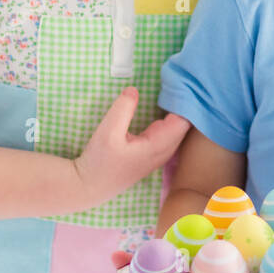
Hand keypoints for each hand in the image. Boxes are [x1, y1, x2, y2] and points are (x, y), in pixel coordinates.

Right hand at [75, 87, 189, 207]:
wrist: (89, 188)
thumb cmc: (99, 162)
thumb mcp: (108, 131)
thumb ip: (123, 108)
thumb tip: (134, 89)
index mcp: (158, 146)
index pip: (183, 122)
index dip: (182, 103)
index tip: (176, 85)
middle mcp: (164, 153)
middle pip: (184, 126)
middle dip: (181, 106)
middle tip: (174, 84)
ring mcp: (159, 156)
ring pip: (177, 131)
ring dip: (175, 114)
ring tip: (170, 93)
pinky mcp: (152, 156)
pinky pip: (169, 136)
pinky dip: (169, 122)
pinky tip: (162, 110)